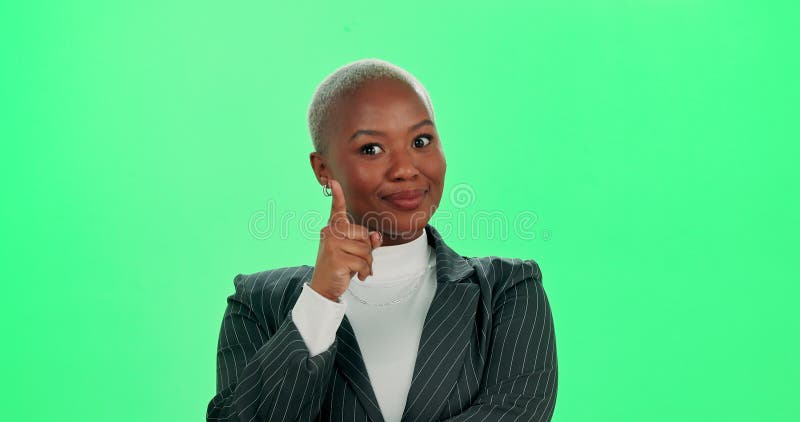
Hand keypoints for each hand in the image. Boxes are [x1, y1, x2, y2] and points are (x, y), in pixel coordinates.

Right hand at [309, 179, 382, 301]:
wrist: (324, 287)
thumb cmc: (340, 267)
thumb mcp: (354, 252)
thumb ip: (366, 242)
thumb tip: (377, 237)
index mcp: (333, 229)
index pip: (336, 209)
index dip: (337, 195)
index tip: (333, 182)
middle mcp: (330, 233)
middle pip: (364, 234)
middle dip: (368, 250)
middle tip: (359, 262)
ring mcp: (332, 244)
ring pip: (365, 249)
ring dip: (367, 263)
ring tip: (358, 270)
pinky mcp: (336, 257)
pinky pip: (362, 262)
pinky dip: (365, 272)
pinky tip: (359, 276)